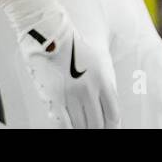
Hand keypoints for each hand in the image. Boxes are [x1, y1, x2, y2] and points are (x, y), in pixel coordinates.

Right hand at [0, 0, 119, 128]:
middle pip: (97, 124)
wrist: (49, 32)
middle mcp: (90, 90)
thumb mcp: (98, 61)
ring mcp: (71, 95)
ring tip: (81, 128)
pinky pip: (63, 124)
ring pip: (81, 126)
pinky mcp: (53, 97)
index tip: (108, 129)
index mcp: (104, 80)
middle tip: (93, 130)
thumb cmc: (72, 43)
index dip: (111, 127)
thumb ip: (104, 84)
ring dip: (82, 130)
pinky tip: (68, 127)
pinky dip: (67, 128)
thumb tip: (107, 106)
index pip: (113, 116)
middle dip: (97, 130)